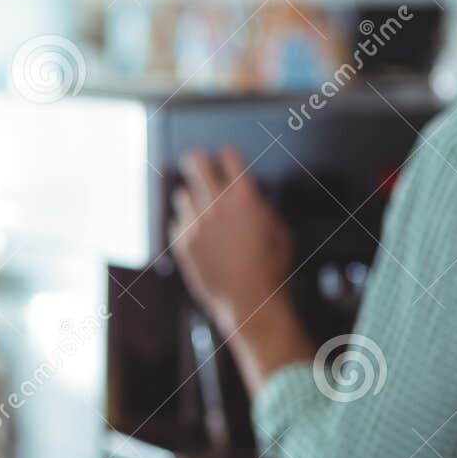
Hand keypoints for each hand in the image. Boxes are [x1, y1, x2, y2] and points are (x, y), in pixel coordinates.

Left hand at [167, 147, 292, 333]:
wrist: (250, 303)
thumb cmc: (270, 270)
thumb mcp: (279, 230)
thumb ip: (261, 205)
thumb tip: (251, 195)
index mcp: (243, 197)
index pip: (228, 154)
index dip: (229, 158)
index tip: (229, 163)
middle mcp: (215, 205)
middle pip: (194, 161)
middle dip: (199, 162)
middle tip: (203, 168)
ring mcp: (195, 224)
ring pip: (182, 192)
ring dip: (194, 198)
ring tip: (206, 212)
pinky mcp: (182, 243)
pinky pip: (177, 221)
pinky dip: (186, 225)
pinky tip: (201, 237)